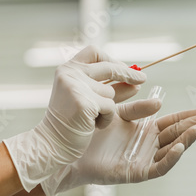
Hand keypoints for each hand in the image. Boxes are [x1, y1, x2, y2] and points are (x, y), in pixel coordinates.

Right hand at [3, 46, 144, 190]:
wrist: (52, 143)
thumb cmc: (69, 121)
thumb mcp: (86, 97)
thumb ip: (106, 86)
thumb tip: (134, 79)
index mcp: (68, 69)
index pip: (94, 52)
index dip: (111, 59)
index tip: (124, 68)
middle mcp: (70, 73)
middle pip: (109, 67)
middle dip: (128, 74)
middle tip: (142, 79)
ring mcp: (77, 87)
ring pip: (110, 93)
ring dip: (108, 108)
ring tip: (91, 119)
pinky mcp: (85, 103)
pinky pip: (110, 108)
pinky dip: (106, 119)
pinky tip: (91, 126)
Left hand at [41, 103, 195, 195]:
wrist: (69, 148)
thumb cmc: (91, 129)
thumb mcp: (116, 112)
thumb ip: (135, 106)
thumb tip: (159, 101)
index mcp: (145, 130)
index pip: (173, 122)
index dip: (189, 116)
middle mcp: (148, 146)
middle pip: (177, 135)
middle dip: (194, 126)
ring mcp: (143, 160)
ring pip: (171, 151)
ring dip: (186, 141)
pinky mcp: (135, 173)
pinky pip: (157, 168)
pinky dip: (169, 159)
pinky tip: (179, 149)